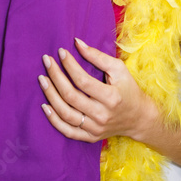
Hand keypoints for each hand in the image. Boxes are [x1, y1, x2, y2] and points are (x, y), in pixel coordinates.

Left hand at [39, 38, 155, 142]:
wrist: (138, 118)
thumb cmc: (128, 89)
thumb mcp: (119, 69)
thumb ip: (98, 56)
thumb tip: (77, 42)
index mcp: (111, 97)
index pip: (82, 80)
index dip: (69, 65)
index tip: (60, 52)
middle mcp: (102, 115)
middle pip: (71, 96)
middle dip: (55, 76)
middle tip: (46, 62)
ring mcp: (95, 128)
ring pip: (65, 113)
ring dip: (50, 95)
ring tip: (42, 80)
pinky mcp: (90, 137)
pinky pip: (67, 131)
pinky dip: (53, 119)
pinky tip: (45, 105)